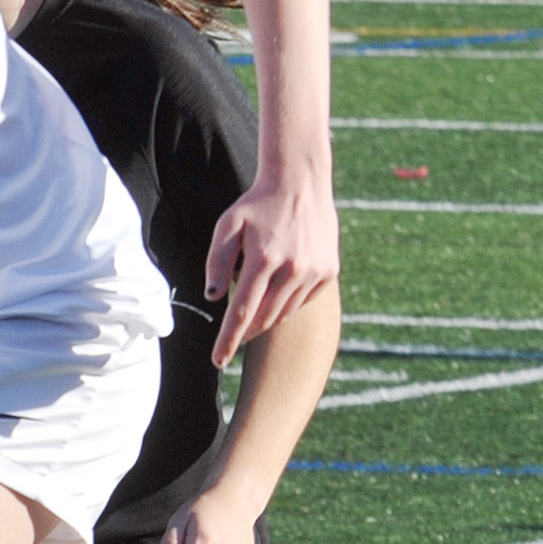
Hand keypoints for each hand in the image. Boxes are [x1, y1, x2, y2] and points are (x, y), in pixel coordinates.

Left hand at [203, 163, 338, 366]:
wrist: (301, 182)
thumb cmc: (257, 205)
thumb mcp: (227, 226)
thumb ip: (216, 262)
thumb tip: (213, 297)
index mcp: (264, 260)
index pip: (242, 312)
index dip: (228, 340)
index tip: (218, 361)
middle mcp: (293, 269)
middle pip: (263, 318)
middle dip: (245, 332)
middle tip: (234, 333)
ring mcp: (314, 271)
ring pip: (283, 313)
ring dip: (265, 317)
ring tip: (255, 301)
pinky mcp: (329, 271)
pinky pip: (302, 301)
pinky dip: (286, 303)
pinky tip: (279, 287)